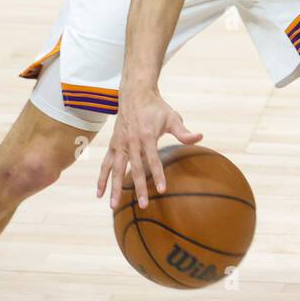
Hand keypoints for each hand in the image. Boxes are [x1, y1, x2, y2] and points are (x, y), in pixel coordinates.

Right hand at [96, 89, 200, 209]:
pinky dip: (101, 178)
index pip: (153, 160)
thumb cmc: (156, 108)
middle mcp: (130, 142)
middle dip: (138, 188)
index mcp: (146, 136)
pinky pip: (105, 164)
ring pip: (115, 170)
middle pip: (134, 169)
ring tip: (113, 206)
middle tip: (143, 205)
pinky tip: (99, 194)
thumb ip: (184, 132)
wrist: (135, 94)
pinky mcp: (113, 145)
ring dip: (114, 188)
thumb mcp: (173, 117)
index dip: (158, 175)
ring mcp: (119, 144)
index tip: (162, 190)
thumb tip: (200, 137)